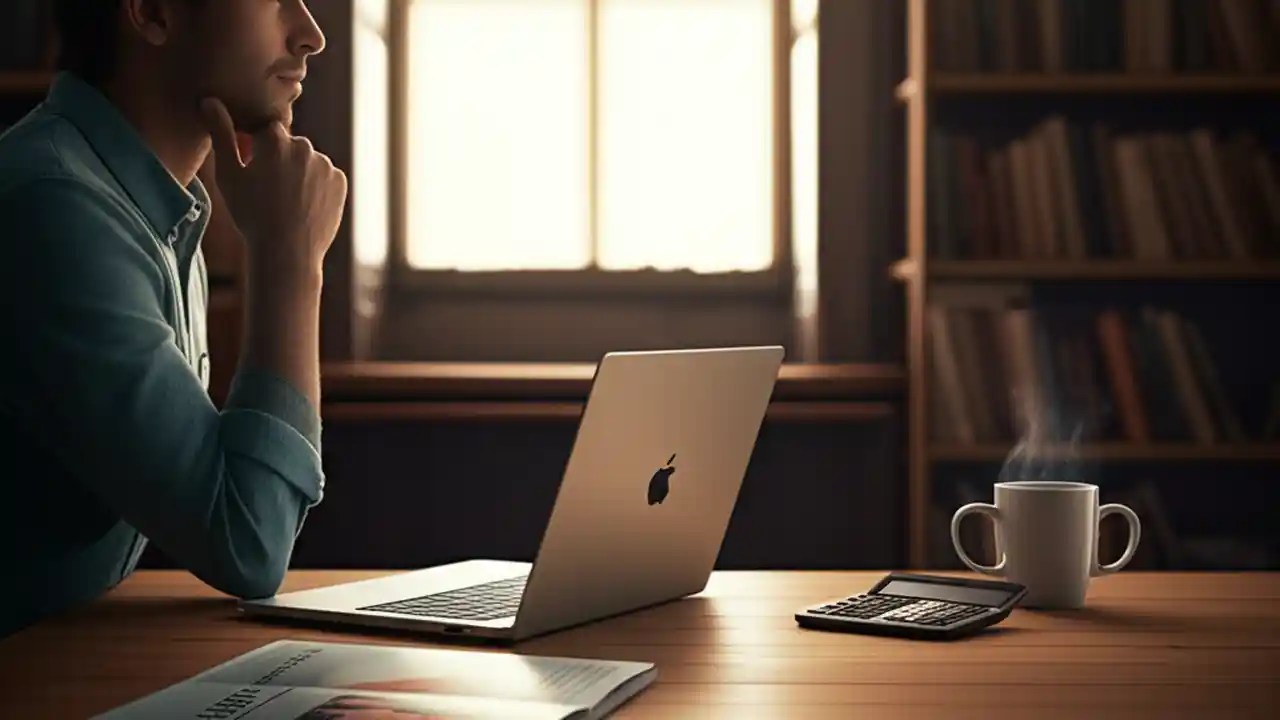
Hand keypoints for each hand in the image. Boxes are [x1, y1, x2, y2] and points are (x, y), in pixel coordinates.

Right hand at [200, 97, 347, 276]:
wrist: (287, 251)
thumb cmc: (251, 214)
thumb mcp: (229, 174)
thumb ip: (221, 134)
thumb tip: (209, 100)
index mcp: (275, 139)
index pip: (266, 132)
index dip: (259, 151)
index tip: (255, 172)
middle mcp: (304, 146)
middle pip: (290, 147)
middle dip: (281, 161)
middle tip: (270, 192)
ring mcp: (325, 164)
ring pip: (309, 163)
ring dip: (300, 174)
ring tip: (287, 203)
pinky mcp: (340, 182)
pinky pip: (326, 178)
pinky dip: (317, 188)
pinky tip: (304, 207)